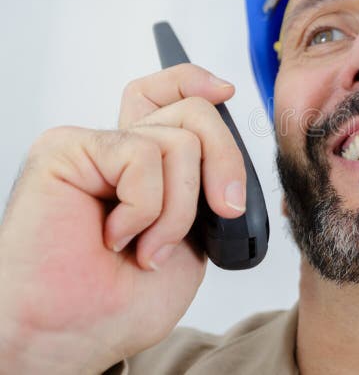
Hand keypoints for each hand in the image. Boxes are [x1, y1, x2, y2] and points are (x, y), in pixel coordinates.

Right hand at [0, 64, 245, 373]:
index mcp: (148, 165)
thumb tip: (230, 154)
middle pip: (193, 112)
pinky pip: (143, 156)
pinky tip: (115, 237)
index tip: (226, 94)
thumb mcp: (193, 239)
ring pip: (180, 140)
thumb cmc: (121, 300)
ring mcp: (94, 147)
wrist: (73, 336)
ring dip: (179, 209)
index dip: (197, 83)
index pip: (170, 94)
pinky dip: (145, 208)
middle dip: (225, 163)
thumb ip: (207, 188)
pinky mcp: (67, 149)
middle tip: (225, 212)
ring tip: (146, 247)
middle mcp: (121, 150)